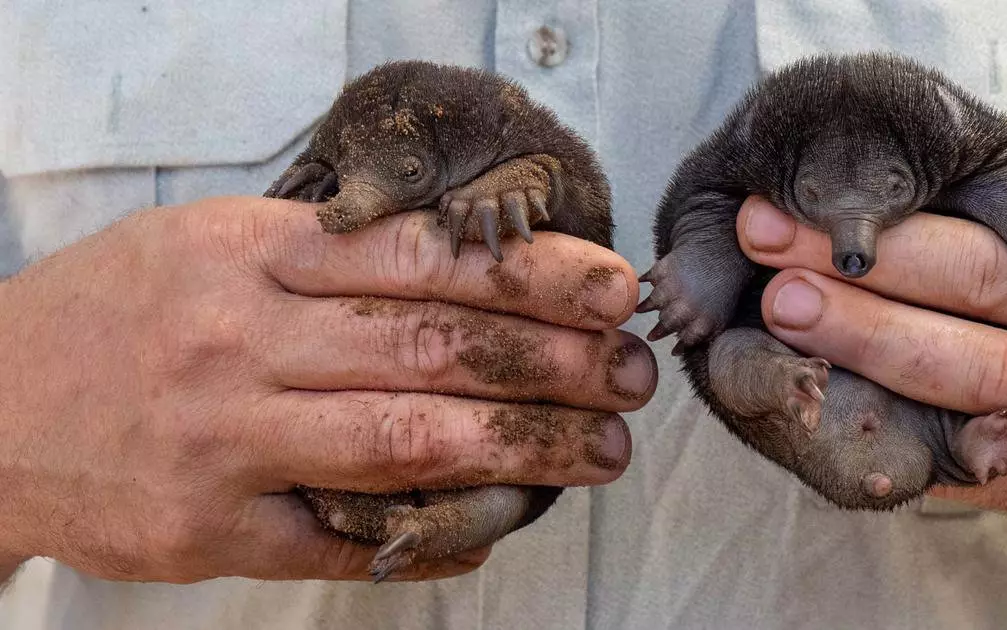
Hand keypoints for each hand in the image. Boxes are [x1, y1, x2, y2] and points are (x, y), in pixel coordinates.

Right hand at [0, 195, 652, 582]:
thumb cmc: (115, 318)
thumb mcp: (209, 247)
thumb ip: (328, 260)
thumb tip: (467, 278)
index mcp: (251, 254)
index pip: (423, 257)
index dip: (530, 273)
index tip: (610, 288)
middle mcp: (242, 339)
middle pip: (431, 348)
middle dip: (551, 363)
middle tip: (632, 374)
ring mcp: (225, 439)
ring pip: (402, 441)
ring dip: (519, 447)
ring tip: (599, 449)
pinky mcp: (210, 528)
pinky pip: (344, 537)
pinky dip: (430, 533)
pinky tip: (494, 528)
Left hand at [735, 123, 1006, 548]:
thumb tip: (910, 147)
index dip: (901, 198)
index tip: (811, 187)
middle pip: (982, 281)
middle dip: (864, 261)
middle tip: (769, 240)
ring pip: (975, 371)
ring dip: (868, 340)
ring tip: (786, 313)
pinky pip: (973, 461)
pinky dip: (897, 432)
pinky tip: (827, 408)